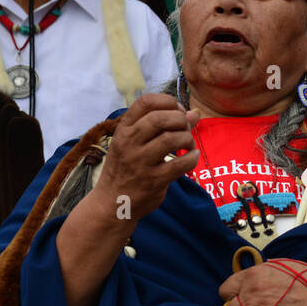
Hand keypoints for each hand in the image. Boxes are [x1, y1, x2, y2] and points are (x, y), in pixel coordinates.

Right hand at [92, 93, 200, 224]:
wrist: (111, 203)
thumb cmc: (126, 168)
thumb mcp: (136, 143)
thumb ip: (164, 126)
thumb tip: (195, 112)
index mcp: (123, 129)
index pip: (145, 102)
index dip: (168, 102)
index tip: (177, 111)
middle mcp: (129, 143)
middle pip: (160, 118)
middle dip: (180, 120)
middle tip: (184, 129)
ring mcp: (140, 162)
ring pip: (172, 139)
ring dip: (187, 139)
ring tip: (188, 145)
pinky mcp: (153, 181)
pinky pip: (180, 164)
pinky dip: (192, 158)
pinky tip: (192, 157)